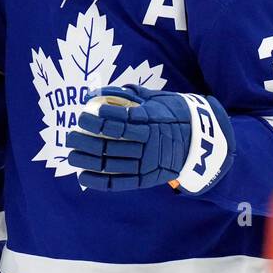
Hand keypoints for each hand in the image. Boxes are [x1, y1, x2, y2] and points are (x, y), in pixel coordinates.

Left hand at [66, 85, 234, 193]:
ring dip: (87, 159)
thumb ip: (136, 95)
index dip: (101, 118)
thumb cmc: (177, 116)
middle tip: (70, 135)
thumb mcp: (161, 100)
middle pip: (111, 142)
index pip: (122, 120)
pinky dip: (99, 181)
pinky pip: (120, 182)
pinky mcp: (147, 179)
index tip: (85, 113)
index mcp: (153, 121)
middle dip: (85, 139)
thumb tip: (106, 90)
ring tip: (71, 154)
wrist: (202, 143)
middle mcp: (150, 143)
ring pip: (111, 162)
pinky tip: (82, 176)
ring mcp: (148, 163)